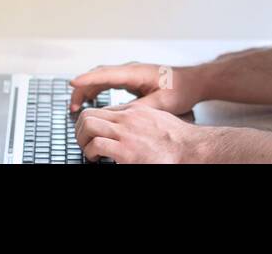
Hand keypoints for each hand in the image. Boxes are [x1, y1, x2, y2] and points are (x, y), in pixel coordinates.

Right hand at [69, 62, 203, 113]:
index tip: (73, 83)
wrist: (192, 82)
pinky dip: (96, 90)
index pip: (106, 74)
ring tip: (76, 107)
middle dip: (82, 88)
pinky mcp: (131, 80)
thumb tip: (121, 115)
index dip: (88, 79)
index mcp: (136, 72)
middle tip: (72, 106)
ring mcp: (129, 74)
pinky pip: (107, 83)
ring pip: (101, 79)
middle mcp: (130, 70)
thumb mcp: (162, 103)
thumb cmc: (181, 89)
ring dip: (87, 90)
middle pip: (99, 76)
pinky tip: (91, 101)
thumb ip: (140, 108)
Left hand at [75, 104, 206, 162]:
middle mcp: (127, 118)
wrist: (191, 148)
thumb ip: (141, 120)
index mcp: (134, 111)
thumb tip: (130, 128)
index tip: (90, 134)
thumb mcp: (157, 119)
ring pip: (88, 125)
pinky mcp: (125, 151)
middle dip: (80, 130)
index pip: (102, 110)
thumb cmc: (179, 139)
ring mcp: (125, 133)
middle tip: (84, 143)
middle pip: (89, 114)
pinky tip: (97, 160)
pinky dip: (91, 153)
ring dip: (82, 140)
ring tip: (89, 152)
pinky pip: (96, 145)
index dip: (92, 123)